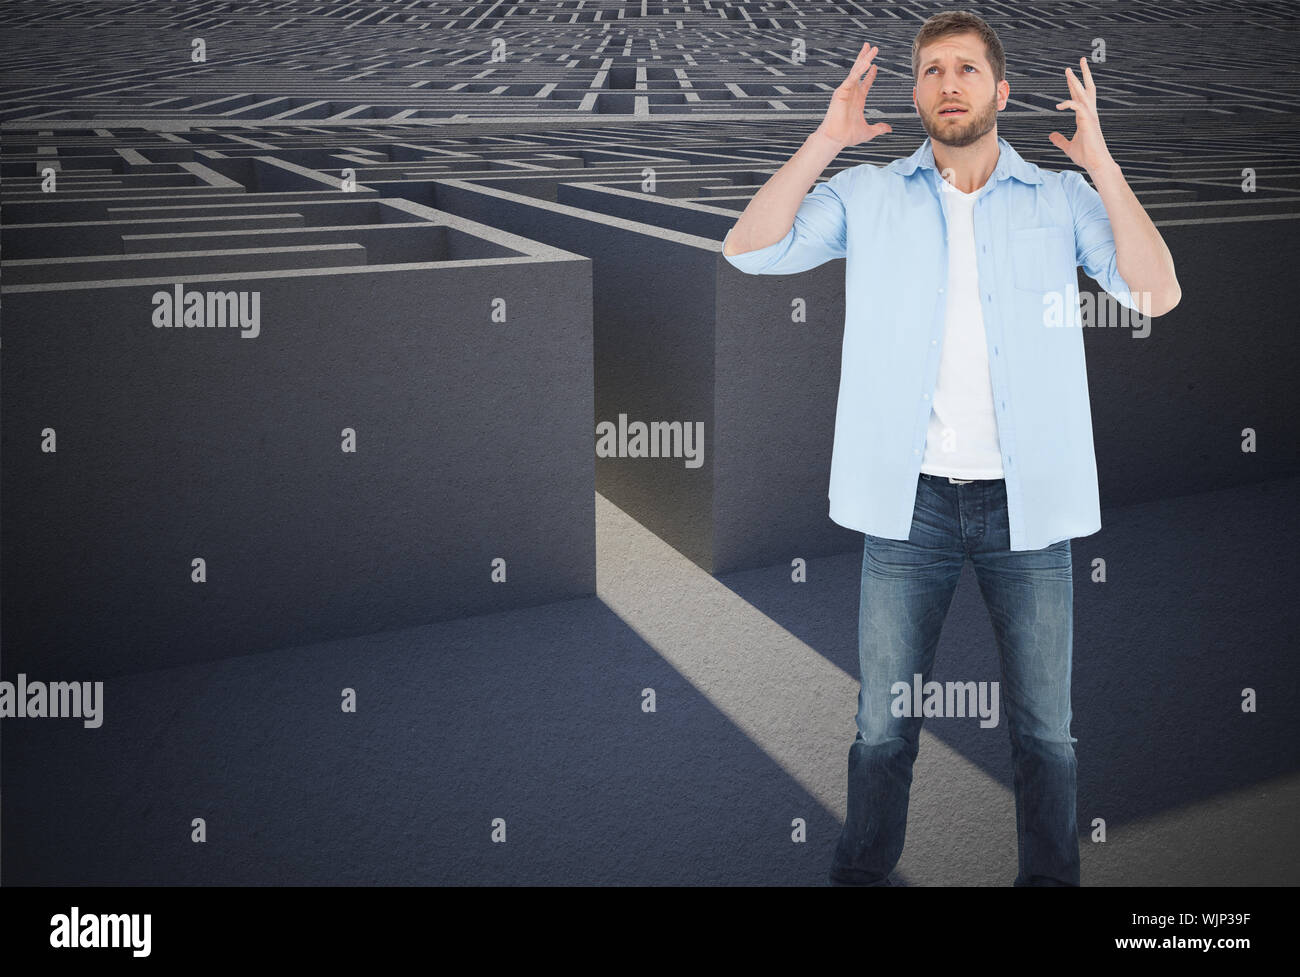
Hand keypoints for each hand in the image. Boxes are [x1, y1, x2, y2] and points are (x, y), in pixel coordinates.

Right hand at [816, 42, 892, 147]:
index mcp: (857, 100)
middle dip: (865, 58)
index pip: (865, 83)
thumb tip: (889, 129)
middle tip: (871, 47)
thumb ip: (879, 128)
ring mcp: (846, 91)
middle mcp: (851, 93)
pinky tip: (867, 62)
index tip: (875, 65)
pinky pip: (852, 77)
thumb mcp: (868, 131)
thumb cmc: (847, 136)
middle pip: (860, 71)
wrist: (835, 139)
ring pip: (857, 70)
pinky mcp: (841, 91)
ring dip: (865, 58)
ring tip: (872, 48)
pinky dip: (860, 69)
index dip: (870, 74)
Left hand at [1049, 57, 1114, 172]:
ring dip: (1075, 81)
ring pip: (1083, 93)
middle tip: (1080, 59)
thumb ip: (1060, 140)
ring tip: (1068, 69)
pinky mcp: (1088, 121)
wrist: (1096, 164)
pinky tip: (1059, 106)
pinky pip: (1077, 106)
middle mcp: (1090, 113)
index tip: (1071, 74)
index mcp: (1086, 117)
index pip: (1081, 96)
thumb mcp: (1068, 147)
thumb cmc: (1086, 156)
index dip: (1075, 85)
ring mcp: (1090, 116)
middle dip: (1082, 74)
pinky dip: (1068, 103)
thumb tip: (1051, 135)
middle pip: (1087, 89)